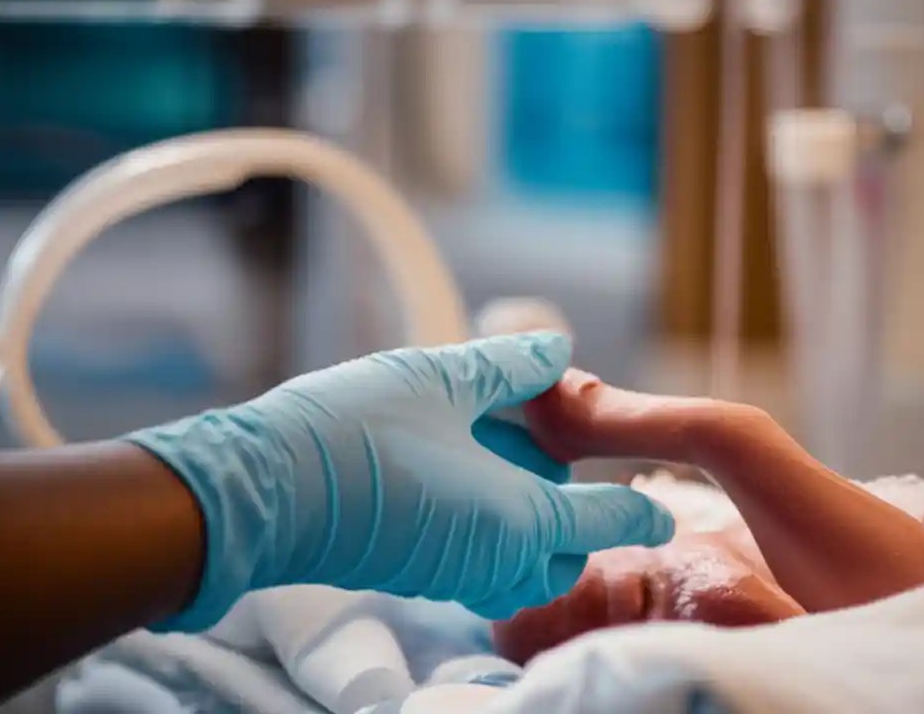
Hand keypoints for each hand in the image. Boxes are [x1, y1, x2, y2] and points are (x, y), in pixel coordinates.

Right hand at [127, 333, 674, 630]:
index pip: (608, 520)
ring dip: (529, 517)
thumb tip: (556, 349)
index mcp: (520, 516)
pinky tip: (456, 470)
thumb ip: (509, 367)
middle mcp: (497, 559)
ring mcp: (455, 574)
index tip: (657, 504)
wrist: (265, 489)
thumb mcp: (441, 377)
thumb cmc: (353, 429)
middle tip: (544, 440)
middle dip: (573, 507)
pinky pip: (480, 561)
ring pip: (523, 560)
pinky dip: (490, 526)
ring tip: (495, 451)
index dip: (639, 509)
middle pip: (566, 548)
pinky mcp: (420, 574)